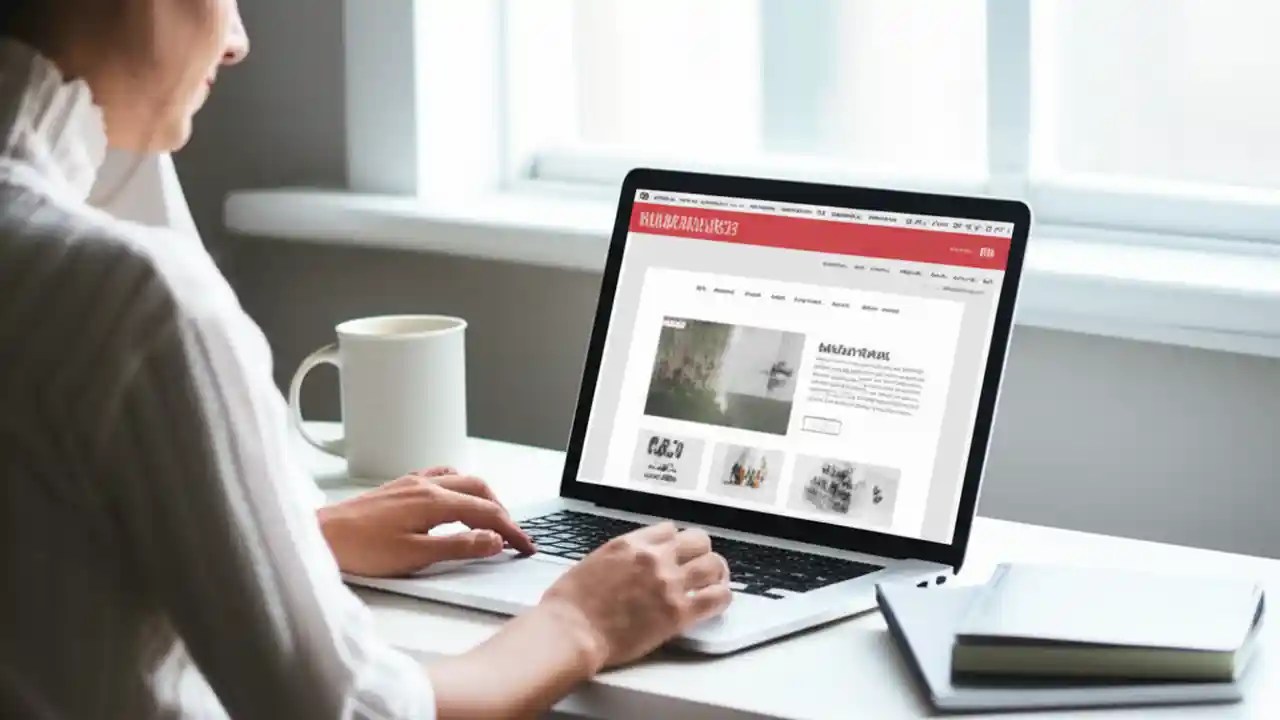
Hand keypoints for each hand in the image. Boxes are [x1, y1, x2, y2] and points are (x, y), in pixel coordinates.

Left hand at [318, 468, 535, 576]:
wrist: (318, 536)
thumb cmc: (359, 549)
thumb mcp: (415, 556)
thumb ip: (459, 546)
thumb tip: (494, 539)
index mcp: (434, 501)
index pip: (487, 512)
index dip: (512, 530)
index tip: (525, 547)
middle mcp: (425, 485)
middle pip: (479, 489)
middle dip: (502, 511)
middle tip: (513, 536)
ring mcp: (411, 483)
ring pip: (461, 479)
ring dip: (482, 496)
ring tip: (489, 519)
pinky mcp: (398, 487)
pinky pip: (439, 477)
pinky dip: (458, 487)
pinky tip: (453, 500)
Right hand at [540, 522, 732, 669]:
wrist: (572, 631)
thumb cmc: (571, 603)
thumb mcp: (595, 562)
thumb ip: (621, 557)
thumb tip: (633, 562)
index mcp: (632, 543)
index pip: (670, 529)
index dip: (675, 542)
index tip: (676, 553)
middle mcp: (654, 558)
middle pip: (698, 541)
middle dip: (700, 552)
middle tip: (699, 565)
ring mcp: (669, 584)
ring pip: (714, 565)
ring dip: (716, 573)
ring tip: (713, 582)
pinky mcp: (679, 613)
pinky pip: (717, 597)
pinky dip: (721, 597)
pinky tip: (717, 601)